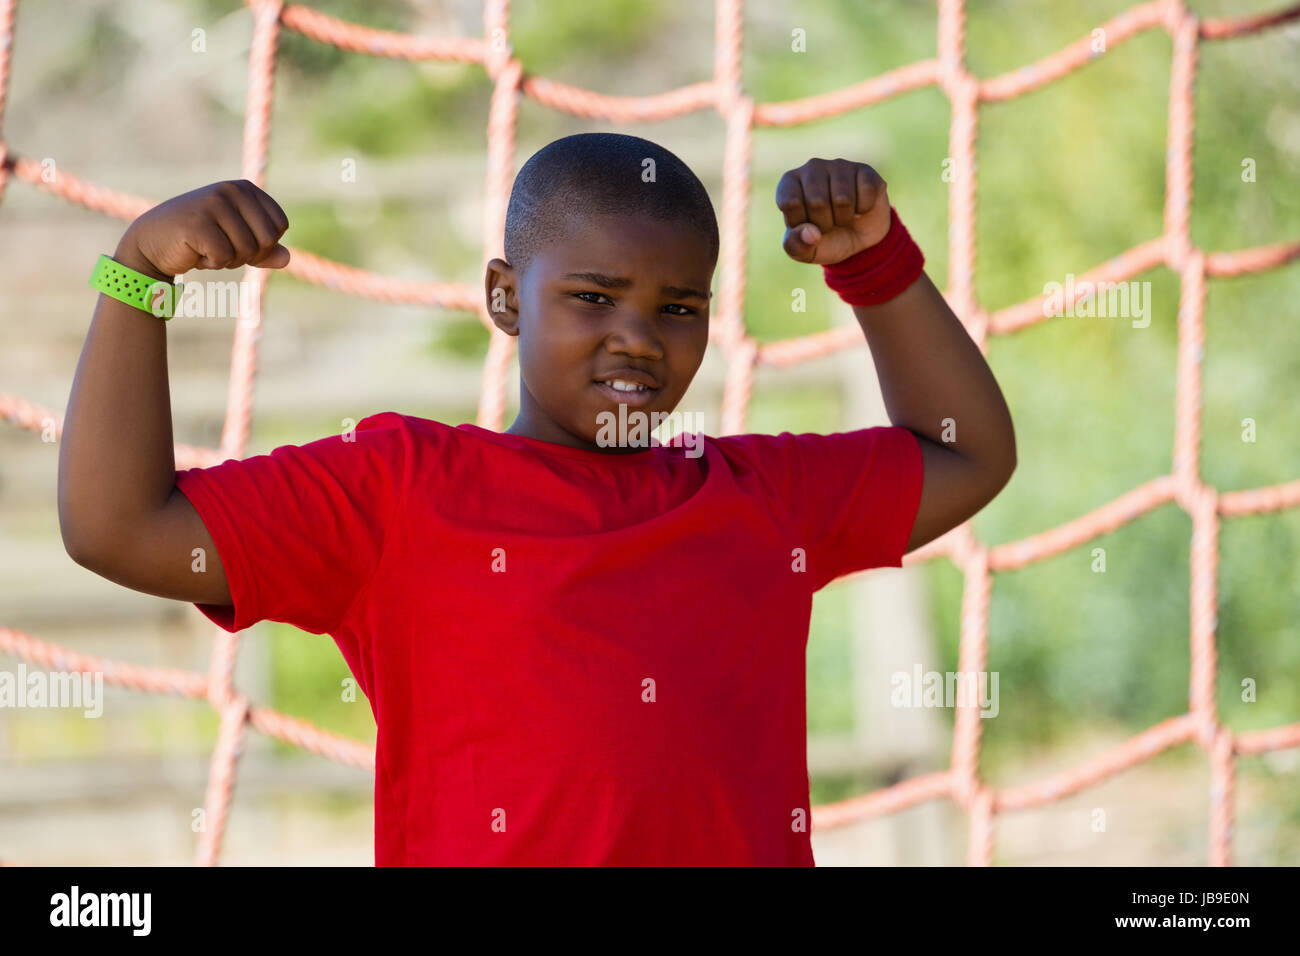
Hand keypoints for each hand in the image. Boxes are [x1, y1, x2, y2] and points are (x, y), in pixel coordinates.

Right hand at [116, 179, 290, 279]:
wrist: (152, 243)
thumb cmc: (200, 240)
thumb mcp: (237, 241)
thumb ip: (264, 250)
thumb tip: (287, 258)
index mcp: (244, 188)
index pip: (280, 225)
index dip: (264, 243)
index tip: (238, 240)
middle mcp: (231, 190)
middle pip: (268, 240)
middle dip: (248, 254)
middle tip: (221, 247)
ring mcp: (213, 204)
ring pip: (248, 251)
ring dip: (228, 260)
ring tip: (206, 247)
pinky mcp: (198, 223)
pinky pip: (225, 257)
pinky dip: (212, 263)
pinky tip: (194, 251)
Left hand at [775, 158, 890, 265]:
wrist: (858, 241)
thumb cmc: (824, 241)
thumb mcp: (804, 251)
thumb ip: (796, 245)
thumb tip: (810, 233)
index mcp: (789, 182)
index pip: (790, 202)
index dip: (801, 222)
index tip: (807, 225)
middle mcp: (812, 168)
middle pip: (817, 201)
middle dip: (825, 224)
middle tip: (828, 223)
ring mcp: (839, 166)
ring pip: (843, 198)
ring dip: (845, 218)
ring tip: (843, 215)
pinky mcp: (865, 170)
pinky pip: (866, 192)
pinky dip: (864, 209)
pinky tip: (860, 208)